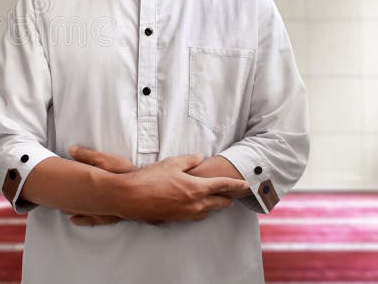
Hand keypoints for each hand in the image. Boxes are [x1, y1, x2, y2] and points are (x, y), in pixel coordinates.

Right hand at [66, 147, 246, 226]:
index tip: (247, 185)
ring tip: (216, 199)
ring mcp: (186, 214)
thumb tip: (200, 158)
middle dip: (229, 198)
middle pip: (220, 203)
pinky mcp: (176, 219)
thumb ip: (189, 160)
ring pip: (208, 211)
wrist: (130, 197)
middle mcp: (195, 203)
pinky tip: (195, 205)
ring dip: (214, 205)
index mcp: (196, 188)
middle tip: (233, 193)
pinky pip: (195, 216)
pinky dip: (201, 210)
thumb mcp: (171, 163)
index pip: (224, 186)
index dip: (237, 185)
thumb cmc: (149, 178)